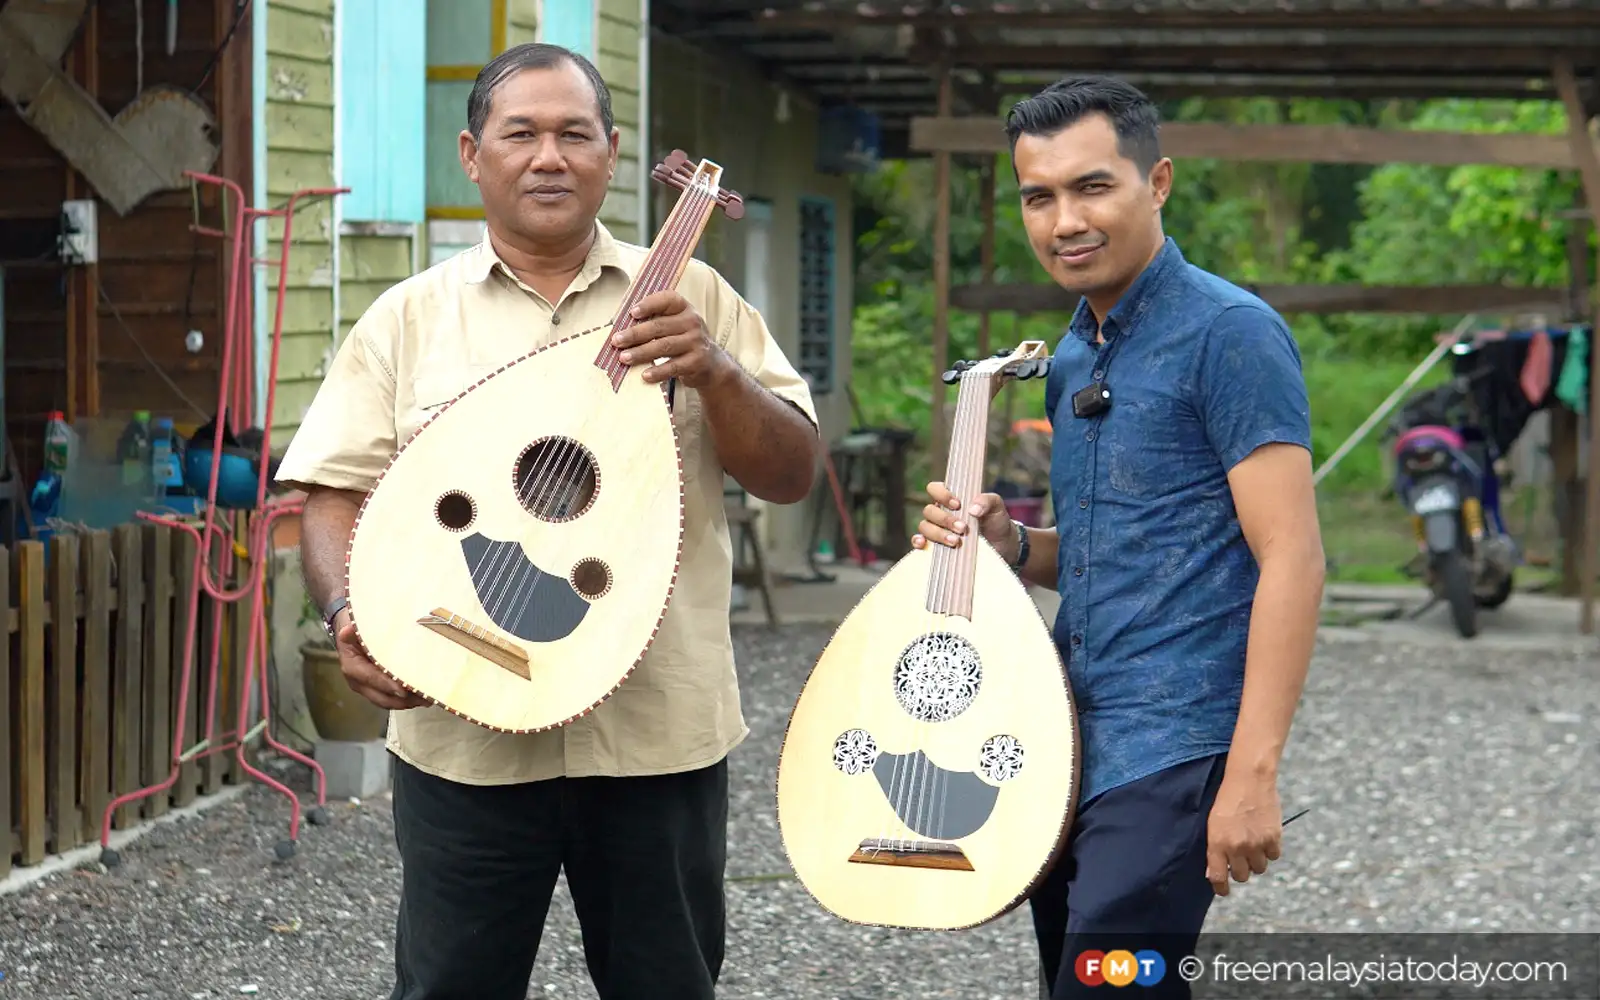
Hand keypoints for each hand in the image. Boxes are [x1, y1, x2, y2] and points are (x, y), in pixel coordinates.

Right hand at [334, 610, 430, 710]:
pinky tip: (423, 696)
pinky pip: (393, 698)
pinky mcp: (378, 689)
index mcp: (352, 666)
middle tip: (424, 697)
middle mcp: (359, 681)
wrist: (352, 630)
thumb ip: (354, 630)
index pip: (370, 678)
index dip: (387, 685)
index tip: (404, 690)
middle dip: (403, 700)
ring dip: (408, 702)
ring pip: (389, 701)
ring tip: (428, 698)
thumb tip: (347, 631)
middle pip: (381, 697)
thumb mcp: (355, 624)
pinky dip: (408, 700)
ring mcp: (369, 688)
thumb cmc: (357, 626)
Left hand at [611, 290, 734, 389]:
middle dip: (635, 334)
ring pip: (664, 346)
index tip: (632, 313)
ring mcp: (696, 342)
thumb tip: (622, 327)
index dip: (649, 304)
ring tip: (624, 358)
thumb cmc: (684, 341)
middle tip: (617, 341)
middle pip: (659, 326)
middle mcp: (692, 322)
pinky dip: (658, 371)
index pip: (667, 299)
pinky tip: (644, 375)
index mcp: (684, 308)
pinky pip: (673, 366)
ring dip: (641, 353)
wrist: (712, 364)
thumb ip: (655, 321)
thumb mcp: (676, 325)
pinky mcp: (697, 361)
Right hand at [911, 481, 1017, 561]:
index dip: (942, 494)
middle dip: (945, 520)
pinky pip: (919, 542)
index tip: (957, 504)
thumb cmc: (995, 520)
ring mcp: (936, 529)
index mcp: (951, 498)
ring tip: (956, 541)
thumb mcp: (996, 506)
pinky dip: (918, 542)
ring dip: (938, 533)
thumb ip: (987, 501)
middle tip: (963, 528)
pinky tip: (924, 544)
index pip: (935, 488)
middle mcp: (940, 512)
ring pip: (924, 526)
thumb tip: (973, 509)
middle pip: (929, 510)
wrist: (1002, 545)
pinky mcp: (935, 546)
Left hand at [1205, 770, 1282, 895]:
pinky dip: (1270, 851)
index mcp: (1217, 843)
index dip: (1221, 888)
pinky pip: (1274, 857)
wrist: (1249, 780)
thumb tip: (1213, 874)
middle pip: (1241, 876)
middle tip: (1239, 858)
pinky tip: (1264, 837)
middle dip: (1240, 870)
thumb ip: (1213, 849)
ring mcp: (1257, 844)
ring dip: (1255, 861)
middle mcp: (1237, 847)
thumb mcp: (1212, 823)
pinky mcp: (1274, 838)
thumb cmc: (1226, 799)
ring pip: (1259, 869)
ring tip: (1252, 844)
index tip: (1223, 891)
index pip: (1218, 877)